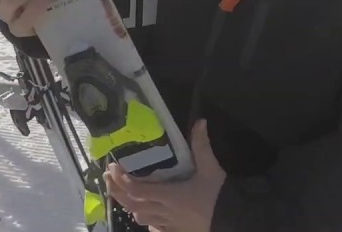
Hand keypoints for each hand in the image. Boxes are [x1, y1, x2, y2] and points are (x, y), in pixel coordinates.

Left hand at [105, 120, 226, 231]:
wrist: (234, 220)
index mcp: (170, 195)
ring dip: (129, 205)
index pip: (138, 189)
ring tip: (124, 193)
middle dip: (117, 191)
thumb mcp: (211, 168)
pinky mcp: (176, 231)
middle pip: (133, 204)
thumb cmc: (220, 195)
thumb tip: (200, 121)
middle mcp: (164, 211)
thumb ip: (202, 145)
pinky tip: (145, 214)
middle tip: (108, 177)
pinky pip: (154, 228)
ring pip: (140, 217)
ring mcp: (169, 224)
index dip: (122, 179)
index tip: (112, 167)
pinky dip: (145, 220)